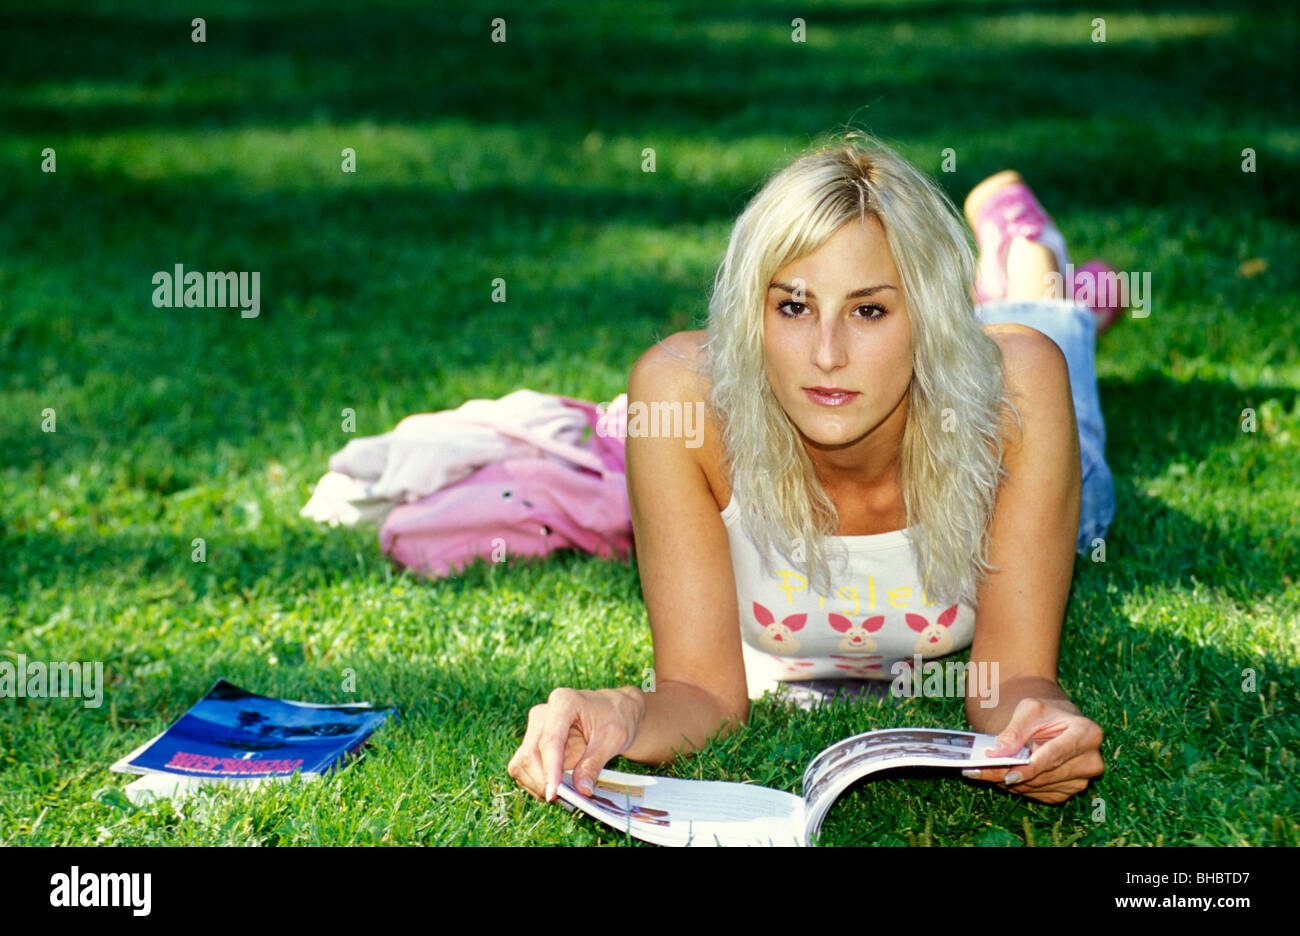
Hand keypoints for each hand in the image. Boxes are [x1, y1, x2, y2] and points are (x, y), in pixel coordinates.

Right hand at [507, 686, 643, 802]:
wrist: (614, 711)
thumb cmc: (616, 717)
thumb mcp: (613, 738)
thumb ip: (594, 763)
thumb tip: (581, 790)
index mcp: (563, 703)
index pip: (550, 741)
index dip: (550, 769)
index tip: (553, 793)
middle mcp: (543, 714)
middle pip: (529, 754)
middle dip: (541, 781)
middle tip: (563, 800)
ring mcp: (535, 729)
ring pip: (522, 763)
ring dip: (537, 785)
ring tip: (562, 796)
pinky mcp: (534, 744)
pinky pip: (525, 769)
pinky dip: (537, 783)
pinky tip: (556, 788)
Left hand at [964, 697, 1103, 803]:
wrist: (1056, 722)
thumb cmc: (1045, 712)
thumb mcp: (1030, 710)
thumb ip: (1014, 731)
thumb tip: (996, 753)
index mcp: (1087, 734)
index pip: (1055, 755)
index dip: (1031, 767)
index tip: (1007, 774)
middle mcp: (1090, 761)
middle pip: (1044, 775)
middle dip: (1009, 774)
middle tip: (977, 772)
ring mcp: (1081, 780)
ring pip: (1039, 787)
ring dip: (1010, 782)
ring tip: (981, 772)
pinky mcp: (1068, 791)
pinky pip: (1039, 794)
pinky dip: (1018, 787)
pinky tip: (1000, 776)